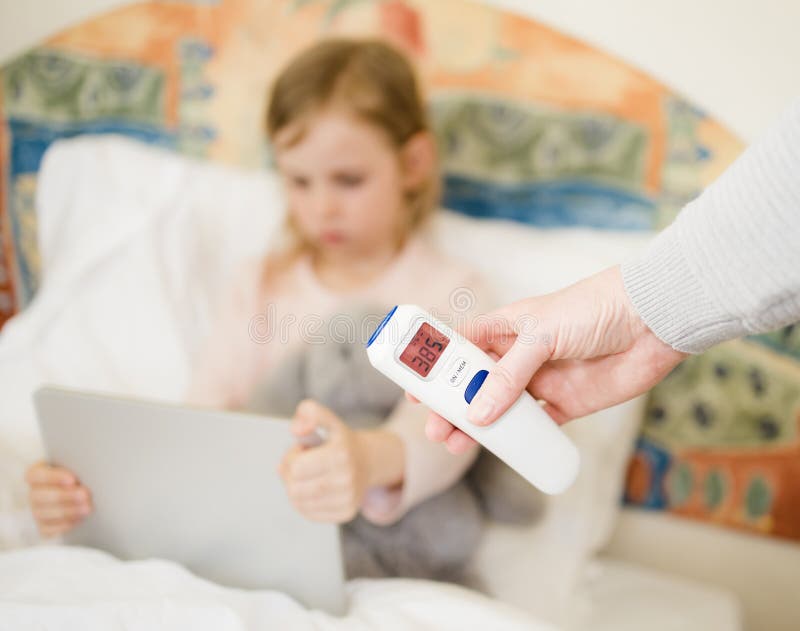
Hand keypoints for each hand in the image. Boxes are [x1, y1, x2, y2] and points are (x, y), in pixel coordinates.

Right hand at [26, 462, 92, 537]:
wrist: (83, 491)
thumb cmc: (80, 472)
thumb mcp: (77, 466)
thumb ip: (77, 466)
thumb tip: (88, 469)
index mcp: (36, 473)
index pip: (37, 475)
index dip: (54, 478)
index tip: (73, 480)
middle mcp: (34, 493)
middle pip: (42, 496)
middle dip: (66, 496)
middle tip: (85, 494)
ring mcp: (37, 511)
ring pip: (46, 513)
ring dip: (69, 511)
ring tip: (88, 508)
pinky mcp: (43, 527)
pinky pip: (50, 529)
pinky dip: (66, 524)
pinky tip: (80, 518)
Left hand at [278, 400, 373, 523]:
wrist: (366, 460)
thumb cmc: (337, 440)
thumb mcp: (326, 418)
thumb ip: (309, 411)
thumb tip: (296, 429)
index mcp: (340, 454)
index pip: (296, 468)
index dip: (291, 458)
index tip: (302, 451)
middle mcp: (347, 479)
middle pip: (295, 489)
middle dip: (290, 476)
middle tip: (302, 465)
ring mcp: (348, 499)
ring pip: (299, 504)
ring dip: (295, 489)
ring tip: (309, 476)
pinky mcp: (346, 513)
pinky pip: (309, 514)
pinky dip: (304, 503)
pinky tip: (312, 490)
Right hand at [419, 265, 687, 452]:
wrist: (653, 320)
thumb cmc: (592, 309)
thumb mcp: (541, 335)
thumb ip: (508, 375)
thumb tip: (477, 414)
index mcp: (506, 327)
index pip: (461, 348)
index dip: (439, 369)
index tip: (417, 391)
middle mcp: (519, 355)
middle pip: (475, 385)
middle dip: (453, 407)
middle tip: (435, 430)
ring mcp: (541, 380)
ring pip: (499, 409)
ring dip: (479, 427)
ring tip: (455, 446)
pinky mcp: (566, 403)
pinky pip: (535, 425)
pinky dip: (517, 439)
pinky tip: (500, 450)